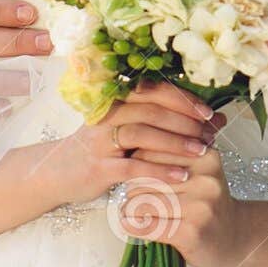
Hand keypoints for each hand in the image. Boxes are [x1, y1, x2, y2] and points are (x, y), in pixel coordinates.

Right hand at [43, 83, 224, 205]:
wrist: (56, 174)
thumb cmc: (98, 151)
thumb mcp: (126, 131)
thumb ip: (161, 123)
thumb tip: (211, 118)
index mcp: (115, 100)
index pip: (154, 91)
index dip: (184, 100)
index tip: (211, 113)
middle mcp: (106, 115)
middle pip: (152, 109)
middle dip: (186, 121)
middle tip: (211, 133)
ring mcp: (100, 140)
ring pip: (143, 133)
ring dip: (176, 142)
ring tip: (202, 152)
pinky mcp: (98, 167)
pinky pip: (133, 166)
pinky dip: (160, 170)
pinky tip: (181, 175)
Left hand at [118, 142, 249, 266]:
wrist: (235, 237)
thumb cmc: (207, 203)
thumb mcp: (197, 172)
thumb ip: (170, 158)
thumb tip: (126, 154)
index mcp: (204, 156)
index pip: (151, 151)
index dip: (136, 166)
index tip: (135, 177)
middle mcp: (204, 179)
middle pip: (145, 176)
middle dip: (131, 189)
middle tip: (132, 198)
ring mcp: (199, 206)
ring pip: (143, 201)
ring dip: (129, 209)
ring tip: (131, 212)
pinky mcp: (191, 232)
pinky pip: (147, 226)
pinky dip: (131, 227)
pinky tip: (131, 226)